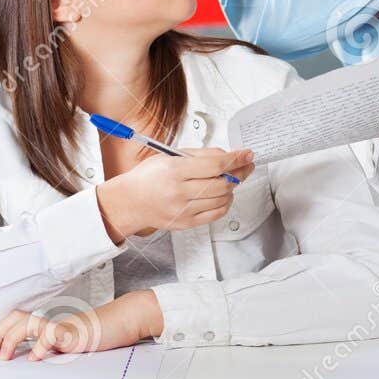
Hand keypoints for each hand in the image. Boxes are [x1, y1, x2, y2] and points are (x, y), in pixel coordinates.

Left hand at [0, 289, 164, 360]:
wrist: (124, 321)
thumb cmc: (100, 334)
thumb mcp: (70, 343)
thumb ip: (54, 347)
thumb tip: (34, 358)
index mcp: (49, 325)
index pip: (17, 319)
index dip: (0, 332)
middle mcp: (52, 322)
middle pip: (16, 317)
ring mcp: (62, 327)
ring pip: (28, 323)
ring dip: (11, 339)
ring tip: (5, 356)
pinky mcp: (74, 333)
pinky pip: (52, 335)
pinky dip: (40, 346)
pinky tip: (36, 357)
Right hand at [96, 148, 253, 242]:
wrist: (130, 202)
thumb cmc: (148, 177)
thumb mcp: (169, 157)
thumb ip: (199, 155)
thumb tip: (227, 156)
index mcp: (174, 171)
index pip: (215, 165)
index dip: (236, 159)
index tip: (247, 155)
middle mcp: (179, 192)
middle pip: (222, 184)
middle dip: (239, 174)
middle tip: (244, 167)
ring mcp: (183, 210)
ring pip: (222, 199)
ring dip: (232, 189)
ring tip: (230, 180)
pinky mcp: (186, 223)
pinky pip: (216, 214)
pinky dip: (225, 203)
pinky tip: (223, 196)